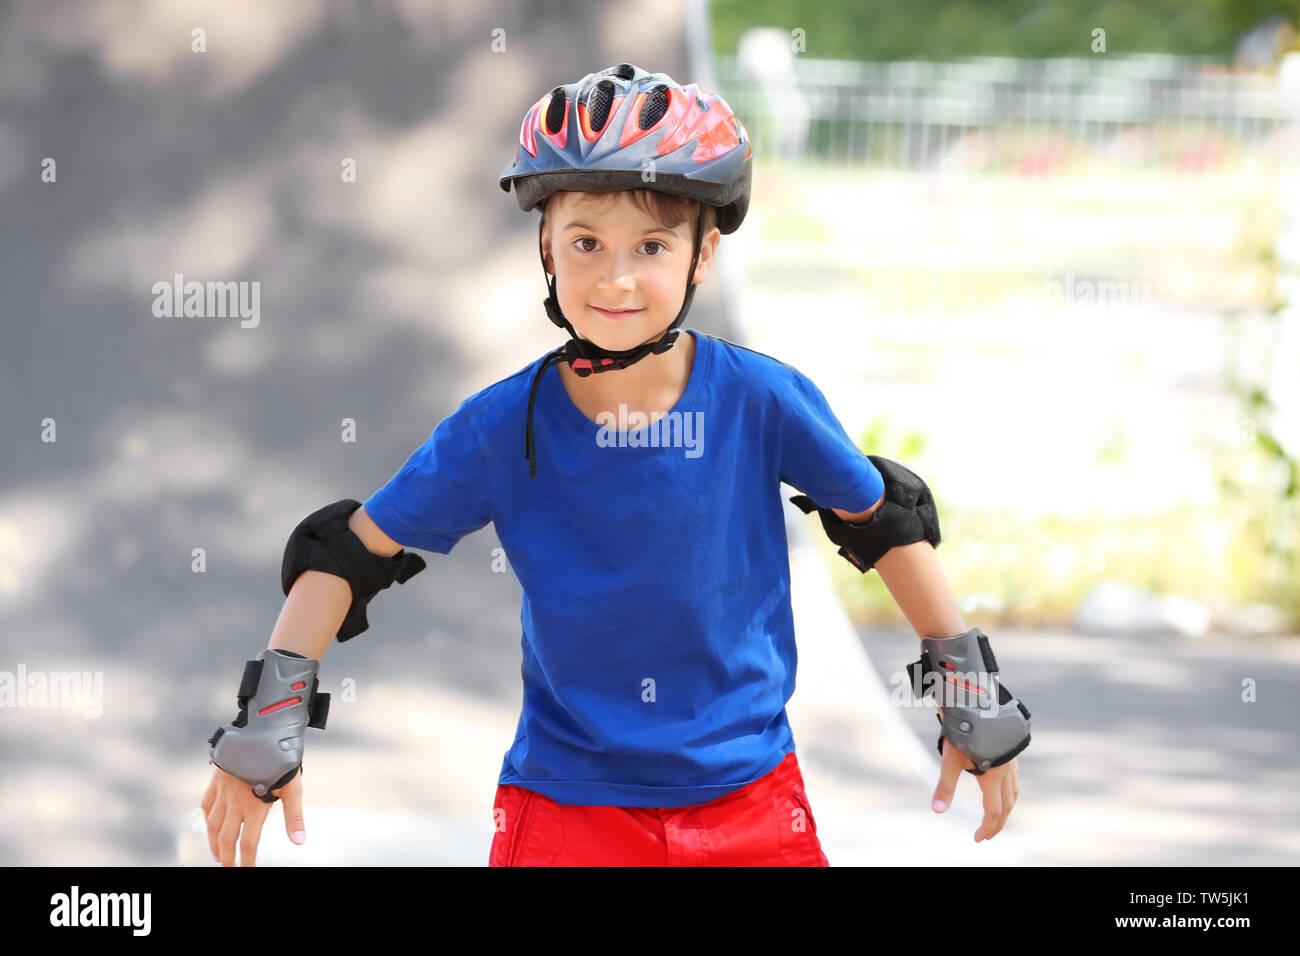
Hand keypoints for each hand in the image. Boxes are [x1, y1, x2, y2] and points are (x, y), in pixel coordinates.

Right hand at [200, 765, 305, 866]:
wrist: (263, 731)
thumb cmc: (282, 759)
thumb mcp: (293, 788)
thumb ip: (294, 817)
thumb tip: (299, 842)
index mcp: (254, 807)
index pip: (248, 842)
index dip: (247, 861)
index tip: (247, 871)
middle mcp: (235, 802)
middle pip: (226, 838)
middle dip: (227, 857)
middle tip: (228, 867)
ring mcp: (223, 791)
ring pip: (213, 824)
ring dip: (214, 842)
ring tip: (218, 854)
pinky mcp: (216, 779)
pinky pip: (207, 804)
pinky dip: (206, 818)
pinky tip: (208, 825)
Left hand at [929, 706, 1020, 841]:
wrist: (977, 702)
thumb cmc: (963, 731)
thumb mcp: (950, 759)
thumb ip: (945, 786)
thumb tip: (937, 810)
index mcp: (994, 776)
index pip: (993, 811)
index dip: (987, 827)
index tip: (978, 838)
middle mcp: (1007, 771)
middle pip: (1007, 805)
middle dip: (998, 823)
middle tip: (988, 835)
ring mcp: (1011, 761)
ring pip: (1014, 791)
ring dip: (1006, 808)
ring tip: (997, 816)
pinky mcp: (1009, 751)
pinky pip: (1014, 777)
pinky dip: (1009, 790)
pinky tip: (1003, 786)